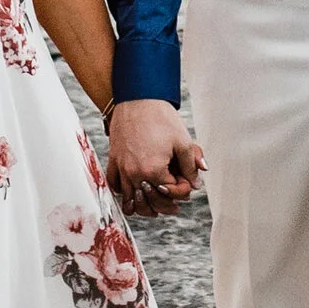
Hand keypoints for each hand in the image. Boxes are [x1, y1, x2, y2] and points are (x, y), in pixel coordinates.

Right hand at [107, 97, 204, 215]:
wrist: (138, 98)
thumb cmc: (161, 118)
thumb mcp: (182, 141)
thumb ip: (190, 166)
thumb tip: (195, 184)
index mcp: (154, 170)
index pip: (169, 193)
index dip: (182, 191)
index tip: (187, 183)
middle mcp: (135, 173)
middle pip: (149, 201)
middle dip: (164, 206)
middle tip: (174, 207)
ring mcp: (122, 168)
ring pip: (129, 199)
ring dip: (143, 207)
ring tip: (152, 209)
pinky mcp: (113, 160)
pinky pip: (115, 185)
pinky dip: (123, 193)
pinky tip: (133, 193)